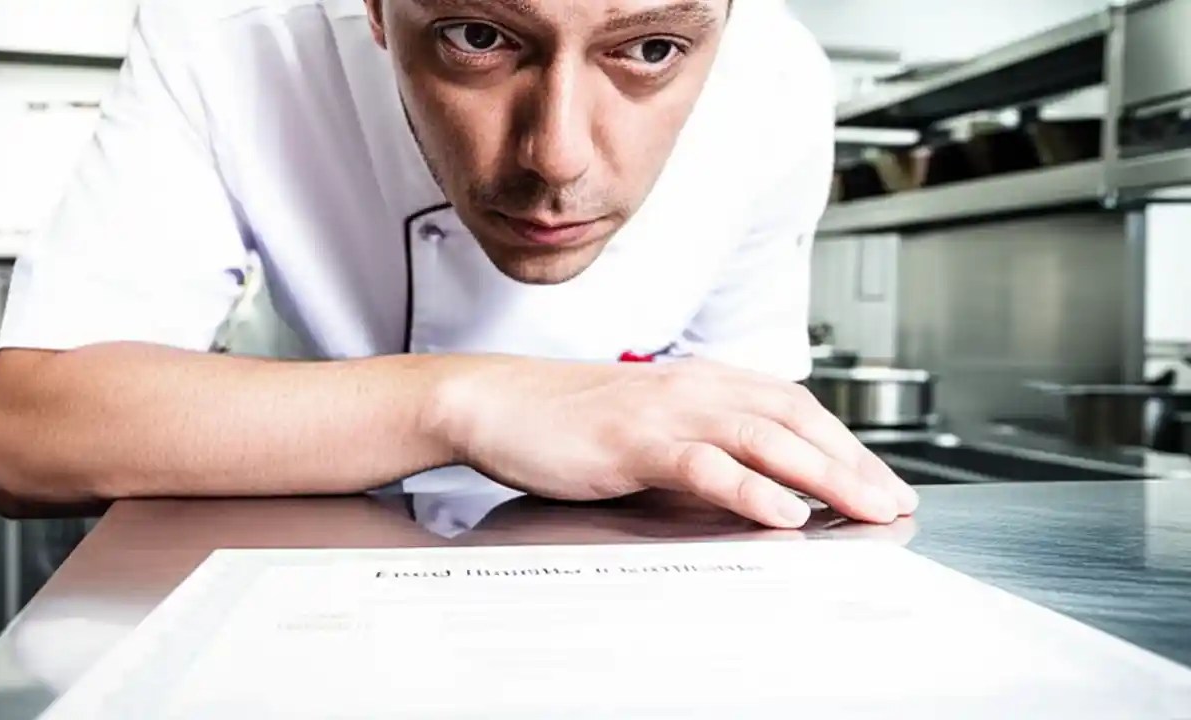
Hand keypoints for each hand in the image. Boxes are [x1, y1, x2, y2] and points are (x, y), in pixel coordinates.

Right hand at [428, 357, 917, 528]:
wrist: (494, 401)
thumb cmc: (566, 418)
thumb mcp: (648, 429)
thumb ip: (700, 451)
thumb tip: (754, 489)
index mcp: (700, 382)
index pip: (791, 406)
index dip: (843, 443)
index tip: (879, 479)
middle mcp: (693, 388)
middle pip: (792, 420)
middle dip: (851, 462)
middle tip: (894, 501)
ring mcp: (663, 412)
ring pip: (762, 438)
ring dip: (821, 474)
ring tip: (864, 507)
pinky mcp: (632, 442)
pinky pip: (703, 463)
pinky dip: (748, 487)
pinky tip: (782, 511)